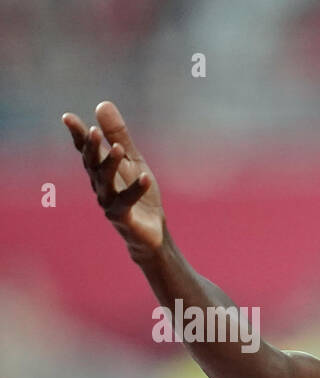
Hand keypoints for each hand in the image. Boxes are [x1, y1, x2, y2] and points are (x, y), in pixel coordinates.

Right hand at [62, 100, 165, 257]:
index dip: (77, 135)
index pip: (86, 150)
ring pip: (105, 182)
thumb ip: (119, 135)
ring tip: (117, 148)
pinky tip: (146, 178)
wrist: (152, 231)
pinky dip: (136, 190)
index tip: (68, 117)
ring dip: (110, 164)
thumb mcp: (132, 160)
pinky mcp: (122, 218)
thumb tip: (102, 103)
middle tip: (93, 131)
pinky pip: (127, 202)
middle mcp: (99, 185)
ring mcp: (108, 202)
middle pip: (91, 164)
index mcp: (100, 170)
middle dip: (91, 148)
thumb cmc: (139, 193)